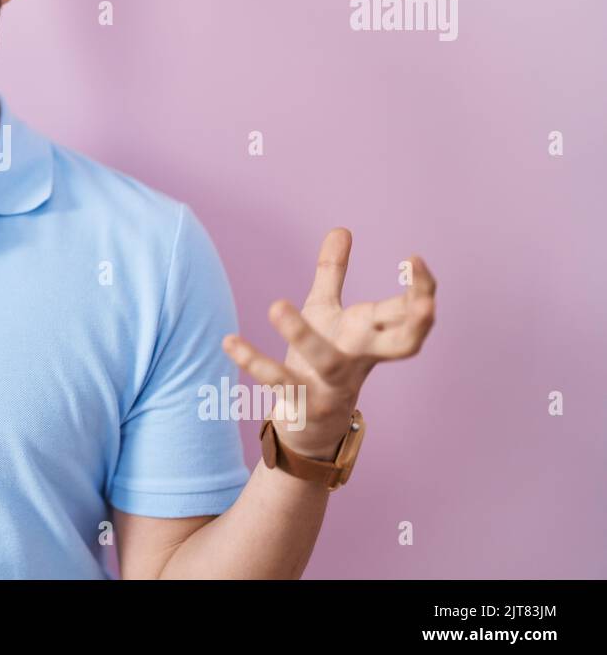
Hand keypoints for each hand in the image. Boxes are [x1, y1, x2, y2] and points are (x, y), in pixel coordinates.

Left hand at [221, 228, 435, 460]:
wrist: (310, 426)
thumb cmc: (324, 358)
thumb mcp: (327, 312)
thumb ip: (332, 272)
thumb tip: (341, 229)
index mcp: (369, 335)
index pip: (408, 312)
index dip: (420, 289)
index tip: (416, 260)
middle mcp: (359, 359)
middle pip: (401, 345)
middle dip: (416, 323)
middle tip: (425, 302)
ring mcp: (333, 384)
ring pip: (327, 361)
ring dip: (302, 335)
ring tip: (275, 306)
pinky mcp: (302, 402)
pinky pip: (279, 382)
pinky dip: (253, 362)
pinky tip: (228, 341)